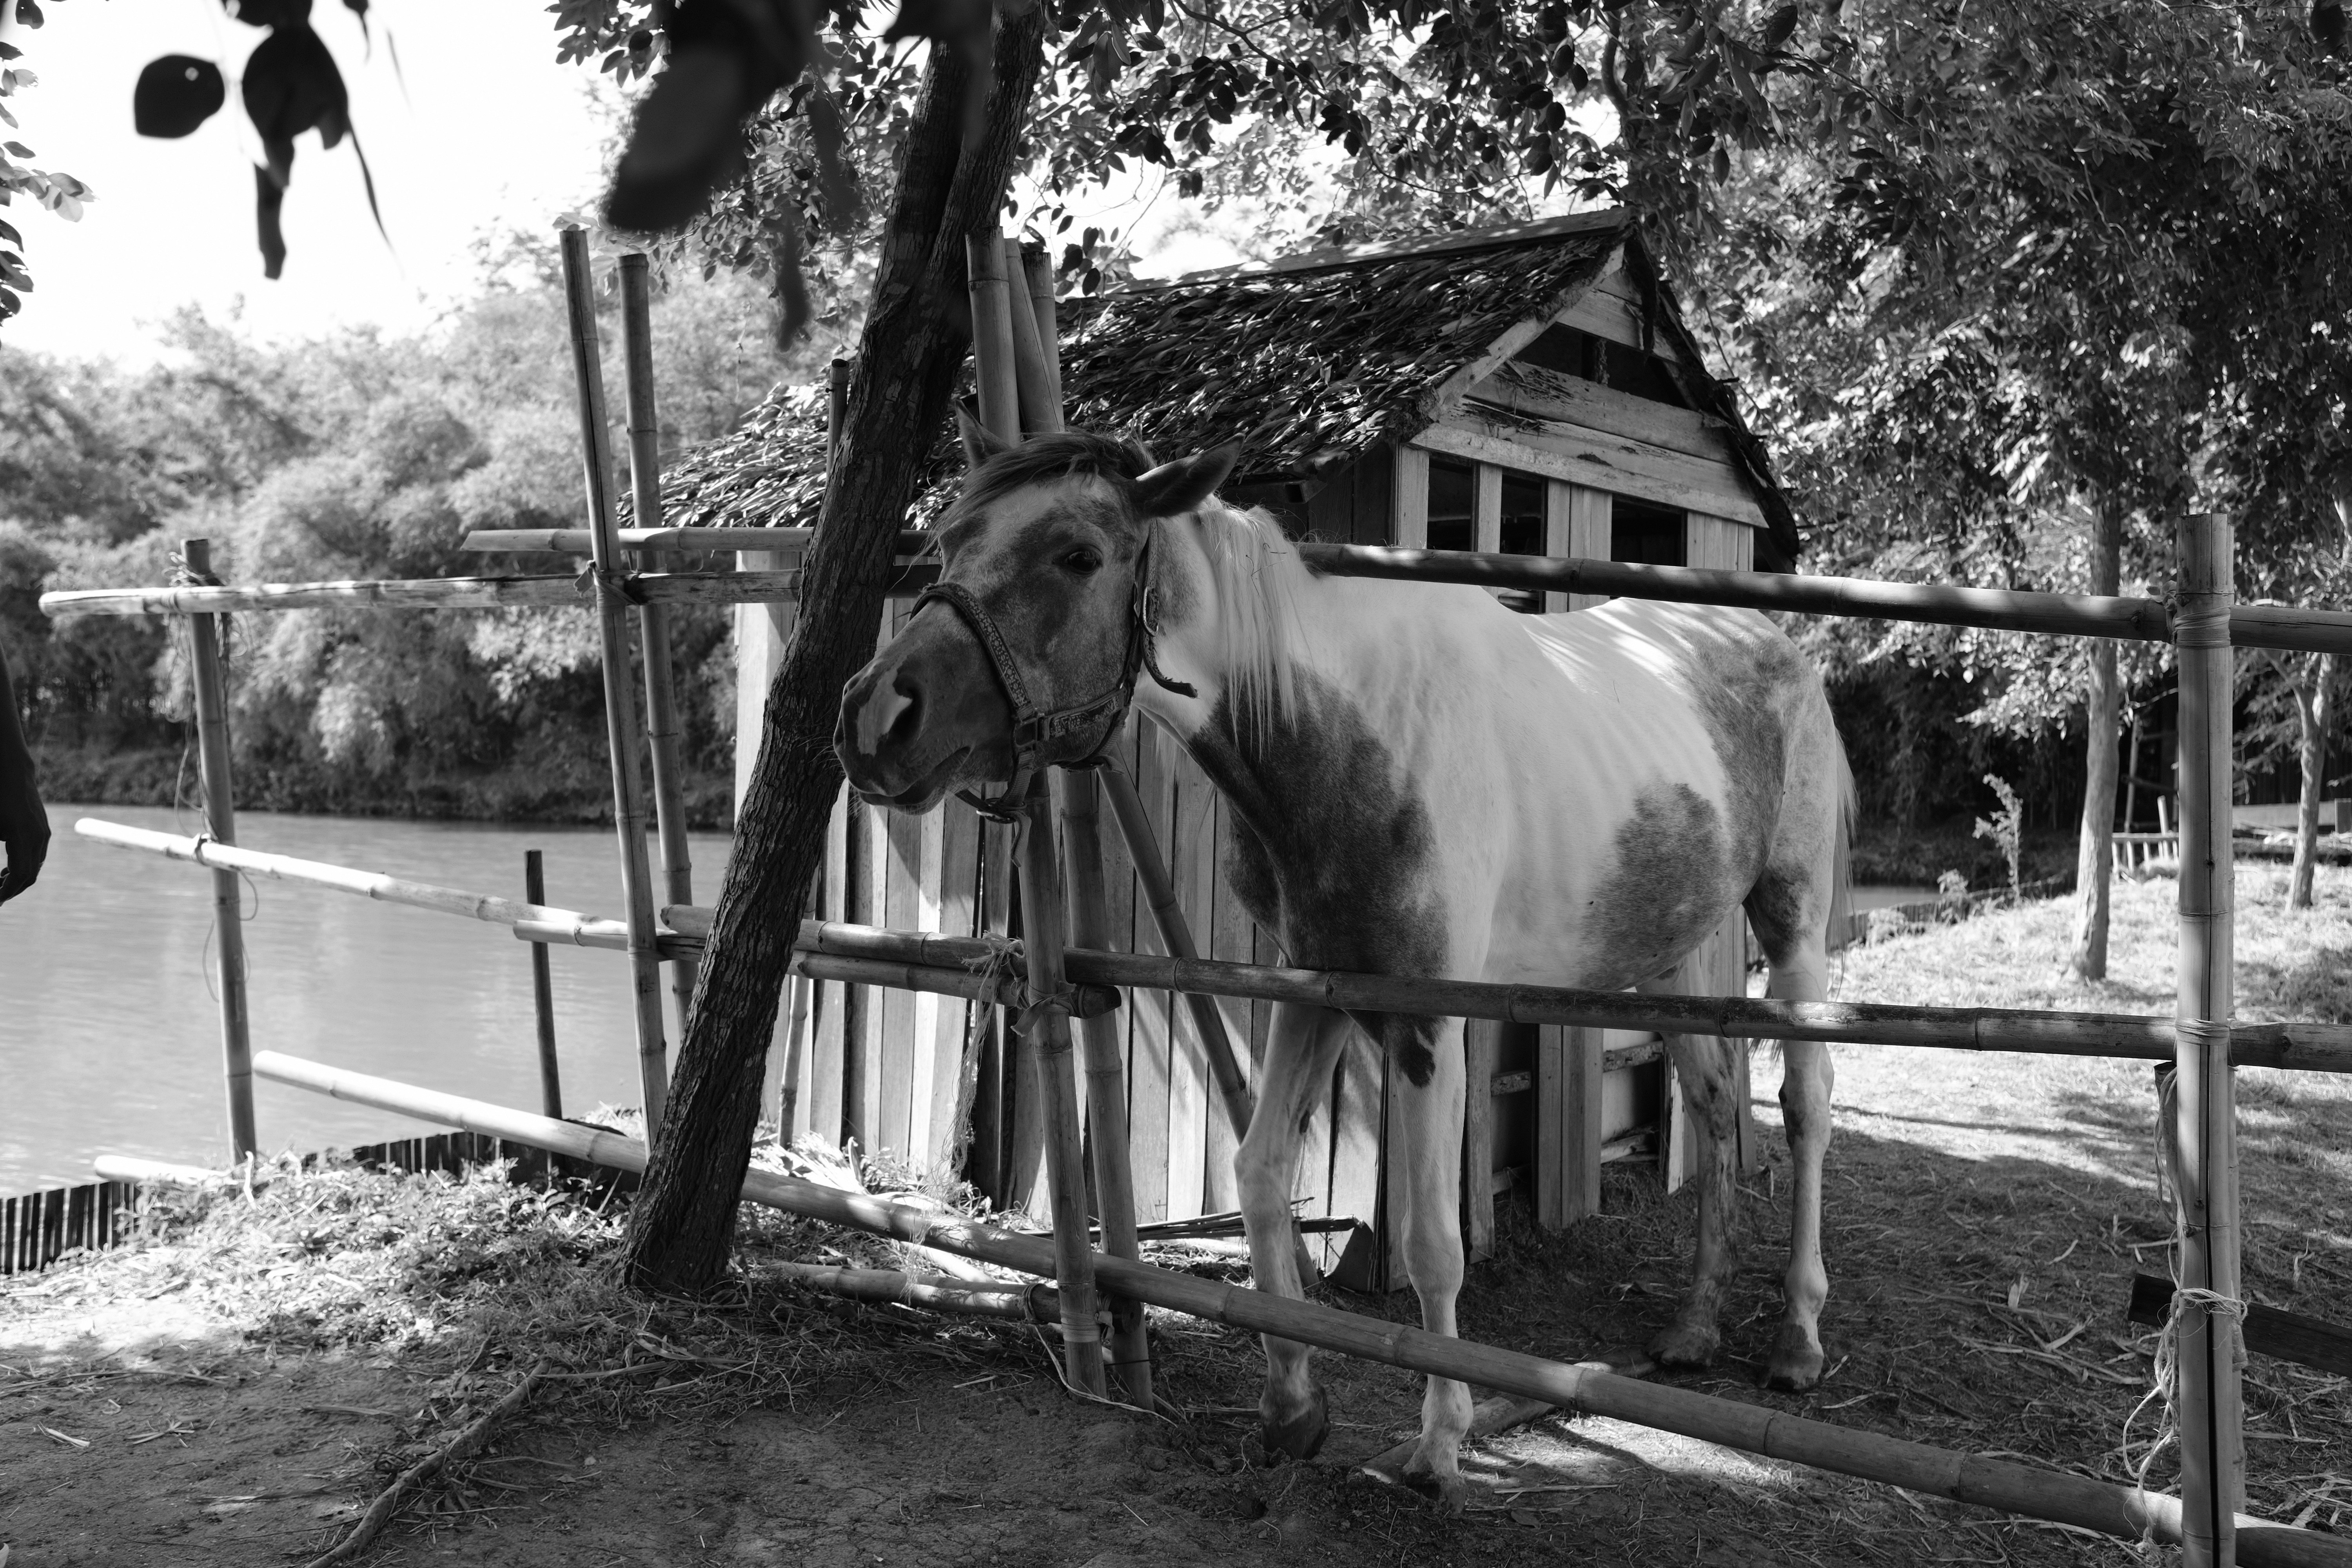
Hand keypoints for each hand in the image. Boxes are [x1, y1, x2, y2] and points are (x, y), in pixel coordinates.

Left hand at [0, 770, 47, 904]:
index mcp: (22, 835)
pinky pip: (36, 857)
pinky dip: (23, 868)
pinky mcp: (42, 829)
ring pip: (34, 867)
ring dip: (16, 880)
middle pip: (29, 875)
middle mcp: (38, 836)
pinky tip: (7, 870)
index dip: (6, 892)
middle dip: (11, 891)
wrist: (10, 768)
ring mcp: (43, 832)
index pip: (20, 874)